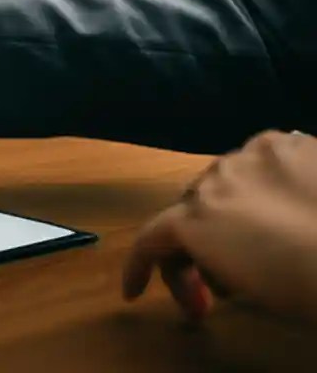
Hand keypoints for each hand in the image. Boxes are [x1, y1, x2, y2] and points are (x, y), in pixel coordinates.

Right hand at [123, 131, 316, 323]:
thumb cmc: (304, 284)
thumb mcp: (249, 287)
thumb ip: (218, 267)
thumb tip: (220, 264)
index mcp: (195, 219)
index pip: (151, 238)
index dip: (140, 269)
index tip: (135, 294)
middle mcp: (214, 177)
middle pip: (191, 207)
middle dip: (197, 246)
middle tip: (220, 289)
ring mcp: (255, 154)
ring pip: (229, 178)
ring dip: (234, 210)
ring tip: (262, 244)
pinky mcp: (293, 141)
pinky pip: (267, 160)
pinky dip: (270, 182)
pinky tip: (290, 203)